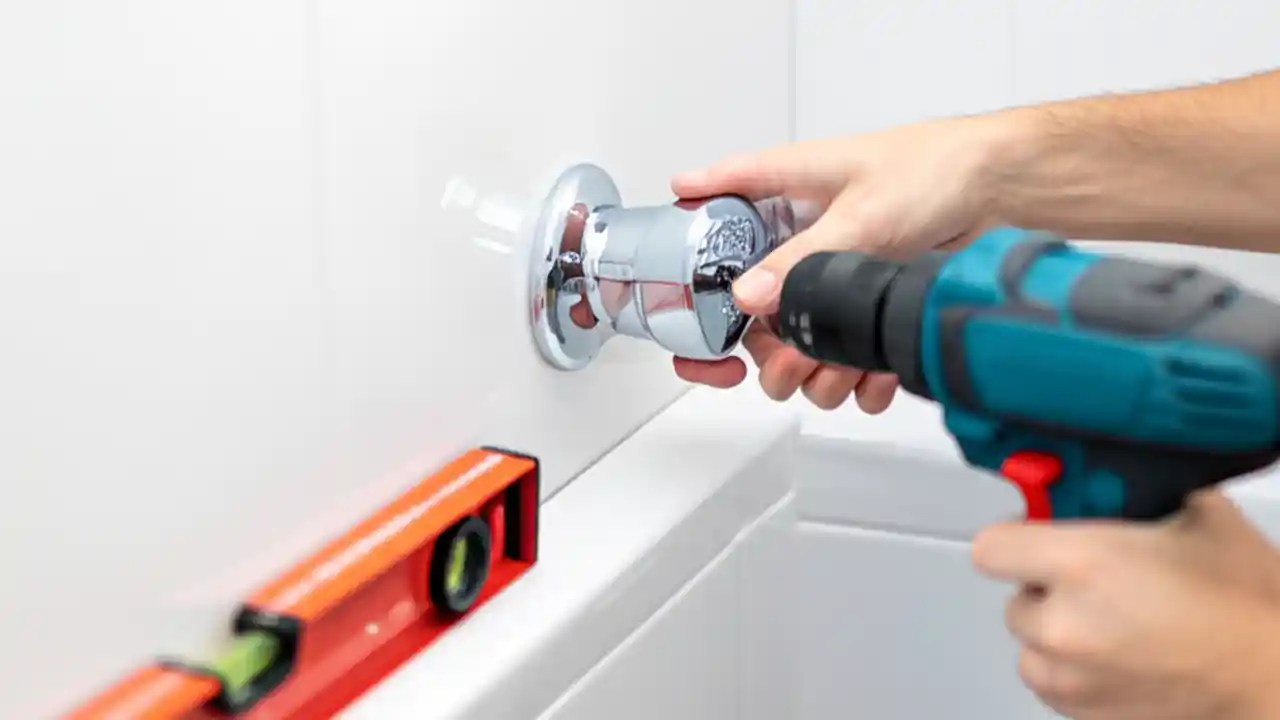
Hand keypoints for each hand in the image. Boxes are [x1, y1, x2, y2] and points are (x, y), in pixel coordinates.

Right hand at [669, 115, 1011, 410]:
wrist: (1006, 191)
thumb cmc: (936, 168)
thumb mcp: (860, 213)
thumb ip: (800, 260)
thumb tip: (748, 296)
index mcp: (781, 195)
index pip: (708, 219)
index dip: (680, 259)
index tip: (674, 306)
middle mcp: (799, 241)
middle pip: (752, 313)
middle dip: (768, 352)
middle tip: (787, 366)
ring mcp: (832, 279)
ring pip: (798, 347)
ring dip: (815, 375)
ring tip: (841, 371)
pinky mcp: (868, 309)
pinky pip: (848, 362)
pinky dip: (860, 379)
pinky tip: (875, 371)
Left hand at [972, 491, 1279, 718]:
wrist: (1279, 676)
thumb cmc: (1249, 609)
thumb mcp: (1198, 516)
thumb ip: (1138, 496)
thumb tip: (1111, 486)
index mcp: (1084, 565)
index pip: (992, 546)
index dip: (1014, 535)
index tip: (1034, 531)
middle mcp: (1065, 624)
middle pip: (1014, 596)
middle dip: (1045, 584)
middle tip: (1094, 579)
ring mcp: (1070, 677)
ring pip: (1030, 644)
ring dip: (1057, 630)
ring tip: (1113, 620)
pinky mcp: (1084, 713)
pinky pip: (1053, 681)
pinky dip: (1074, 667)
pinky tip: (1121, 651)